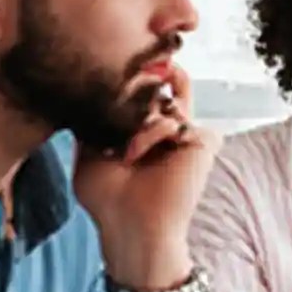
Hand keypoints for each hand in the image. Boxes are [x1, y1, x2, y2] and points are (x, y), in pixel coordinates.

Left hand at [74, 66, 221, 289]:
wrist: (132, 226)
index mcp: (145, 133)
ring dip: (141, 122)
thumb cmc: (109, 200)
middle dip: (145, 79)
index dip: (133, 77)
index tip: (115, 65)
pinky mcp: (203, 143)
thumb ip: (94, 123)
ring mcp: (188, 137)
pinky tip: (138, 154)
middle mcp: (169, 132)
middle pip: (165, 86)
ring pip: (169, 102)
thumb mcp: (89, 154)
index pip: (145, 93)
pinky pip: (179, 121)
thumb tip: (88, 93)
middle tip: (131, 78)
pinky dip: (156, 132)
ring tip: (126, 153)